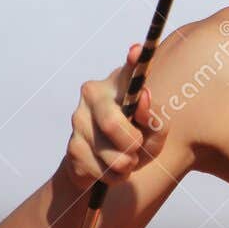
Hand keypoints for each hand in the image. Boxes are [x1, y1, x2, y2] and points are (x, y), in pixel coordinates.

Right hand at [66, 43, 167, 184]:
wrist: (101, 166)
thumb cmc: (135, 140)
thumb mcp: (154, 132)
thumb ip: (156, 119)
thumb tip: (144, 99)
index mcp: (119, 84)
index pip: (128, 70)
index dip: (133, 62)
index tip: (137, 51)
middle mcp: (94, 94)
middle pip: (112, 124)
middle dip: (133, 145)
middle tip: (137, 148)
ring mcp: (78, 119)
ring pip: (113, 155)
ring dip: (128, 164)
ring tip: (127, 159)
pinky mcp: (72, 147)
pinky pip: (103, 170)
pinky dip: (116, 176)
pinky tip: (112, 167)